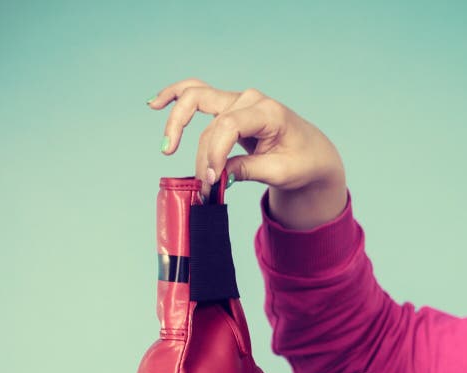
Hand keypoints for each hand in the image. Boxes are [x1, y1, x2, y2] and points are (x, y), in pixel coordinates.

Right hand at [146, 78, 346, 217]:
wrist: (312, 154)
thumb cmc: (301, 162)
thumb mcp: (279, 172)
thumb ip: (248, 170)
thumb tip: (217, 175)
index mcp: (268, 112)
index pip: (228, 126)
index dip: (214, 154)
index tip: (213, 182)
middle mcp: (250, 99)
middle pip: (210, 118)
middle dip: (202, 154)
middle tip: (202, 184)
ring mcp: (238, 100)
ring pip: (197, 99)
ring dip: (177, 122)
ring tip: (167, 147)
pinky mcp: (229, 107)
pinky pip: (197, 94)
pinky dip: (175, 96)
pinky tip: (155, 103)